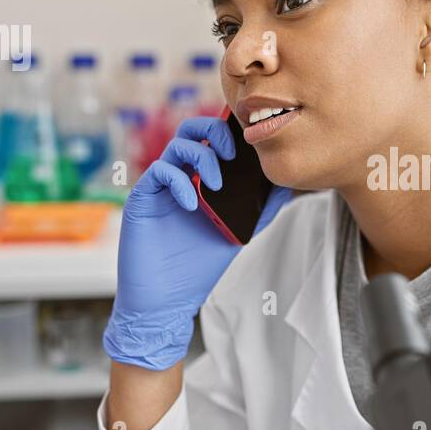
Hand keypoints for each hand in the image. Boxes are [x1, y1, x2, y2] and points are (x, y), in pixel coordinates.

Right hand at [103, 116, 292, 369]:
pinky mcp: (142, 199)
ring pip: (176, 145)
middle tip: (233, 153)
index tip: (250, 143)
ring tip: (217, 184)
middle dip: (215, 131)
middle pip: (191, 130)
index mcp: (200, 179)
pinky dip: (180, 182)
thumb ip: (263, 207)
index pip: (211, 138)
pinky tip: (193, 205)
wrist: (167, 299)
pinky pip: (159, 172)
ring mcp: (160, 187)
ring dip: (202, 156)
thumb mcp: (241, 231)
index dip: (229, 130)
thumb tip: (288, 184)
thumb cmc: (199, 266)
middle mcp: (179, 177)